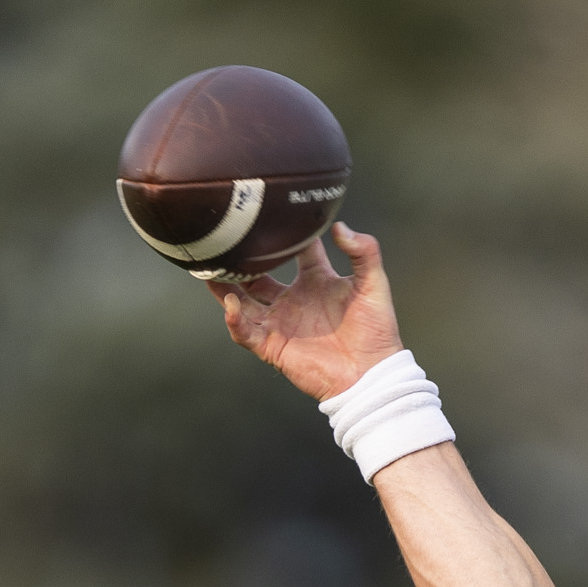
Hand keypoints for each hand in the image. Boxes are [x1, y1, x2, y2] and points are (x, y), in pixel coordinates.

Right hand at [206, 223, 404, 400]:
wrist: (372, 374)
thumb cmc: (377, 332)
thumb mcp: (374, 285)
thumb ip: (364, 252)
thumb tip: (340, 226)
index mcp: (316, 280)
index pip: (295, 250)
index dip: (284, 233)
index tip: (271, 212)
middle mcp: (293, 299)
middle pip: (257, 275)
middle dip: (240, 260)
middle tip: (226, 239)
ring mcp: (281, 323)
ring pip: (242, 301)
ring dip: (224, 287)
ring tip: (210, 267)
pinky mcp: (274, 347)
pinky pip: (245, 332)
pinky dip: (234, 319)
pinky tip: (230, 304)